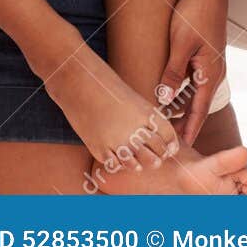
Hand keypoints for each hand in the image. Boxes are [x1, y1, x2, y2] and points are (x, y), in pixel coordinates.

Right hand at [42, 40, 179, 171]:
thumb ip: (147, 120)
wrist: (77, 81)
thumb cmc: (106, 88)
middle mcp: (134, 129)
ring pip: (138, 164)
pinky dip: (118, 163)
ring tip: (137, 161)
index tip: (167, 149)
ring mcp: (116, 141)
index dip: (170, 146)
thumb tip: (160, 141)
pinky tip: (117, 156)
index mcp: (146, 114)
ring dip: (139, 164)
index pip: (168, 138)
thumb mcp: (133, 100)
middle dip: (157, 157)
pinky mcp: (99, 148)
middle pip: (156, 154)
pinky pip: (116, 165)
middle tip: (154, 157)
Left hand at [159, 0, 228, 145]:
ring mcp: (208, 63)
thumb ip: (173, 72)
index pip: (198, 110)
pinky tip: (168, 90)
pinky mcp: (202, 53)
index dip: (189, 129)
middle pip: (195, 104)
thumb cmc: (195, 14)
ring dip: (179, 105)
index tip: (182, 146)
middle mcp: (212, 72)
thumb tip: (166, 100)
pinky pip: (191, 78)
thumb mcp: (180, 44)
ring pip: (192, 92)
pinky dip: (180, 88)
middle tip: (166, 137)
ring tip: (163, 119)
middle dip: (182, 121)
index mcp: (210, 74)